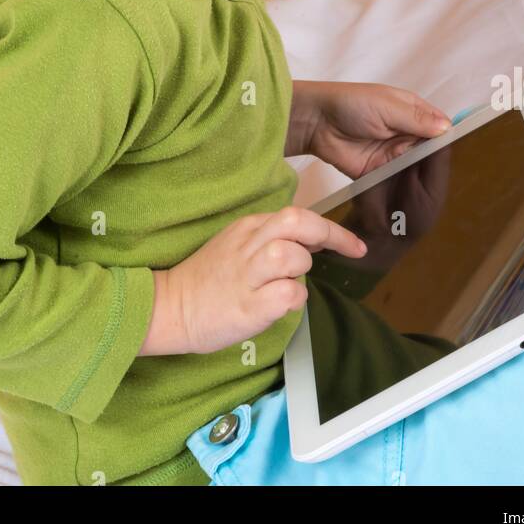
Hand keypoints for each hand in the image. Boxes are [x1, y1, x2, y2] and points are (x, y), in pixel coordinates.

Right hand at [139, 205, 367, 355]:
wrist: (170, 307)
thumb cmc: (208, 281)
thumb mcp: (237, 246)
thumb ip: (270, 239)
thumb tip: (309, 245)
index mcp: (248, 228)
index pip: (297, 216)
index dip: (331, 230)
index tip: (354, 246)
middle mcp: (249, 245)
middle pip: (296, 223)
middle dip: (329, 235)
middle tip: (347, 250)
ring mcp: (247, 275)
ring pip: (291, 255)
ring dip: (301, 269)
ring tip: (287, 284)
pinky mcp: (246, 306)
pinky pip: (287, 295)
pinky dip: (294, 299)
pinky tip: (280, 306)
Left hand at [294, 80, 450, 180]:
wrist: (316, 122)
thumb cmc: (352, 104)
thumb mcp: (386, 107)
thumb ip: (415, 119)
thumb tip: (446, 127)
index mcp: (410, 111)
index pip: (437, 124)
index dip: (447, 136)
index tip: (459, 150)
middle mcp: (405, 133)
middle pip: (430, 149)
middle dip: (437, 161)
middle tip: (448, 176)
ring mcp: (393, 153)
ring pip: (416, 167)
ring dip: (423, 176)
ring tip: (438, 190)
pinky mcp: (380, 171)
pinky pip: (397, 180)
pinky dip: (405, 187)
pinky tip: (417, 197)